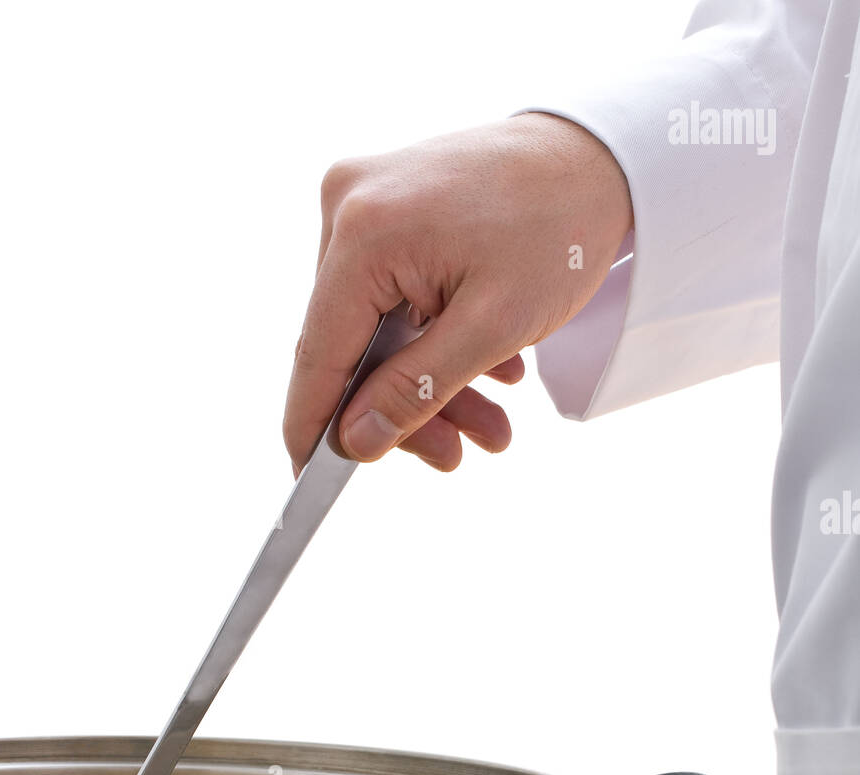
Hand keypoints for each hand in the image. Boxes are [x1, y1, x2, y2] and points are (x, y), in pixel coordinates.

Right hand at [283, 114, 631, 473]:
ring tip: (493, 428)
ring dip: (433, 386)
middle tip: (457, 457)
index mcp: (364, 232)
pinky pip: (396, 299)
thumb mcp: (494, 327)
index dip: (312, 424)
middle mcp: (348, 207)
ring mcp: (366, 203)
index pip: (318, 352)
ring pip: (379, 330)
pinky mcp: (389, 208)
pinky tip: (494, 369)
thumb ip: (416, 391)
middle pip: (352, 346)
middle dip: (406, 410)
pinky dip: (437, 343)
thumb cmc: (559, 230)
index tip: (309, 482)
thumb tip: (354, 443)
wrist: (601, 157)